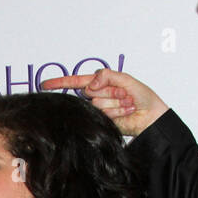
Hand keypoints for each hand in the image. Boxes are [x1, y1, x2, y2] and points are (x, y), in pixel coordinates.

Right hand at [39, 68, 168, 136]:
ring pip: (98, 104)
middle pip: (90, 92)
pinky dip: (116, 112)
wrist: (151, 117)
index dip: (60, 83)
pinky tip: (125, 113)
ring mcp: (100, 109)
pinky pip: (102, 115)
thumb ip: (108, 76)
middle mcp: (98, 96)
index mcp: (101, 83)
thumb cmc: (143, 97)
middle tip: (124, 94)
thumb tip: (90, 84)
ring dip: (116, 104)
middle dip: (109, 92)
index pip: (76, 81)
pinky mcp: (103, 121)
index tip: (45, 84)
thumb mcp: (127, 79)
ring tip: (127, 105)